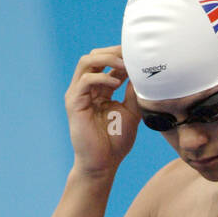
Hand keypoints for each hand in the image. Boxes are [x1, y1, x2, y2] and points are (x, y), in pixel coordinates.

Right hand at [65, 45, 140, 178]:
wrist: (103, 164)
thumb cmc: (115, 142)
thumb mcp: (131, 112)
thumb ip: (134, 93)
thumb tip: (144, 74)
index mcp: (99, 89)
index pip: (107, 63)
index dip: (122, 56)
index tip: (139, 55)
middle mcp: (86, 88)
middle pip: (94, 56)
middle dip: (114, 52)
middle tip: (131, 54)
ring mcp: (78, 94)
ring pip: (87, 62)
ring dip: (107, 59)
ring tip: (124, 65)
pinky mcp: (73, 103)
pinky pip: (85, 81)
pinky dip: (101, 78)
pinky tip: (116, 84)